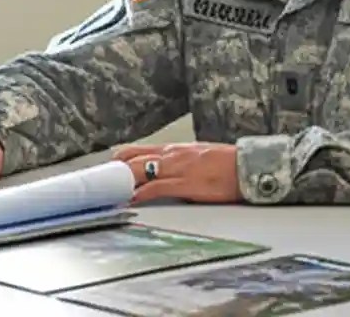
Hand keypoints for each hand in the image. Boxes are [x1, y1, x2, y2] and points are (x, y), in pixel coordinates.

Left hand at [113, 142, 240, 204]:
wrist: (247, 167)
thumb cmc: (226, 163)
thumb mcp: (197, 155)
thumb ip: (179, 161)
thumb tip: (164, 170)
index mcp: (174, 148)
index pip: (138, 150)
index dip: (120, 159)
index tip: (108, 169)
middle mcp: (172, 155)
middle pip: (133, 159)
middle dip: (115, 172)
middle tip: (102, 183)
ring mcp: (177, 169)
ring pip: (140, 171)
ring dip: (123, 182)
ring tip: (110, 192)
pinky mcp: (186, 184)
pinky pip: (156, 189)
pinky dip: (140, 195)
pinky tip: (131, 200)